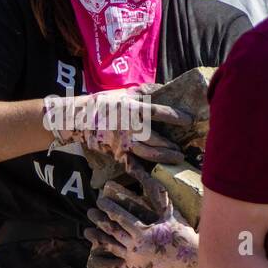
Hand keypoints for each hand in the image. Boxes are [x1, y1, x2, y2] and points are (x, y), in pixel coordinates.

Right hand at [45, 86, 187, 165]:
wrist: (79, 118)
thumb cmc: (105, 103)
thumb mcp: (124, 93)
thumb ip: (145, 91)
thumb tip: (166, 88)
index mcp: (131, 108)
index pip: (158, 112)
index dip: (175, 117)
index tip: (189, 120)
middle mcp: (128, 126)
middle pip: (154, 138)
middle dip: (170, 146)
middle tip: (182, 150)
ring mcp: (122, 142)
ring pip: (147, 153)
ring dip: (163, 157)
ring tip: (176, 158)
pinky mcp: (117, 153)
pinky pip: (133, 165)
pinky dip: (144, 174)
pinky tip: (156, 178)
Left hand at [84, 167, 198, 267]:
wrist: (191, 259)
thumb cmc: (181, 234)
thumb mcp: (170, 214)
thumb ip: (159, 197)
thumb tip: (154, 178)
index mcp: (143, 232)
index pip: (120, 217)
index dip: (108, 208)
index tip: (100, 200)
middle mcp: (135, 247)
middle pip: (112, 231)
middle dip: (99, 220)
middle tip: (90, 212)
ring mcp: (134, 259)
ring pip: (110, 247)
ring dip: (98, 238)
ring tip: (87, 231)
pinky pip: (116, 265)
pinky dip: (104, 260)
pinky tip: (95, 256)